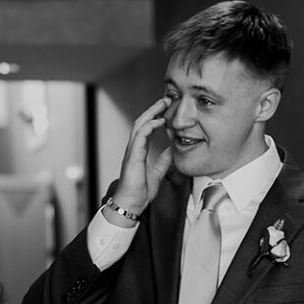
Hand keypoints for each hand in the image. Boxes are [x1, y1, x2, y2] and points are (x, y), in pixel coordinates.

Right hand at [110, 96, 175, 215]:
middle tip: (166, 99)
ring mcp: (132, 150)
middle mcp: (134, 148)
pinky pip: (140, 136)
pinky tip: (159, 121)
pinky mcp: (133, 155)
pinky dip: (149, 126)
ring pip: (140, 124)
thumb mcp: (157, 173)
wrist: (131, 204)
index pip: (146, 128)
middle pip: (142, 121)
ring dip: (151, 113)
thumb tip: (173, 151)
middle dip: (154, 109)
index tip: (166, 109)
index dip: (156, 117)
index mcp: (139, 151)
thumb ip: (163, 161)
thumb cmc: (140, 191)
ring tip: (163, 104)